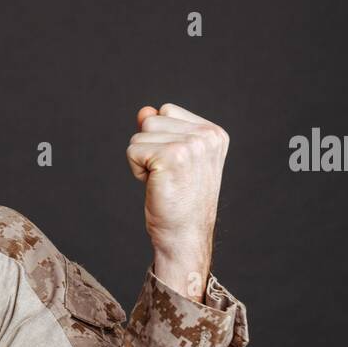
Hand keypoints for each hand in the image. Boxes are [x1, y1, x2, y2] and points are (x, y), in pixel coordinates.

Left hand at [126, 103, 227, 298]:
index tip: (176, 168)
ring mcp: (191, 145)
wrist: (184, 236)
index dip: (161, 139)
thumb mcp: (174, 159)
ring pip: (140, 134)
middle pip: (152, 119)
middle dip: (149, 148)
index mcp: (214, 134)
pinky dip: (136, 170)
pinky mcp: (171, 157)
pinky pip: (133, 150)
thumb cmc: (179, 201)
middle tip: (168, 177)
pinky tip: (155, 186)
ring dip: (142, 160)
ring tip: (163, 181)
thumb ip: (162, 131)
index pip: (167, 110)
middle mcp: (207, 136)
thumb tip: (144, 111)